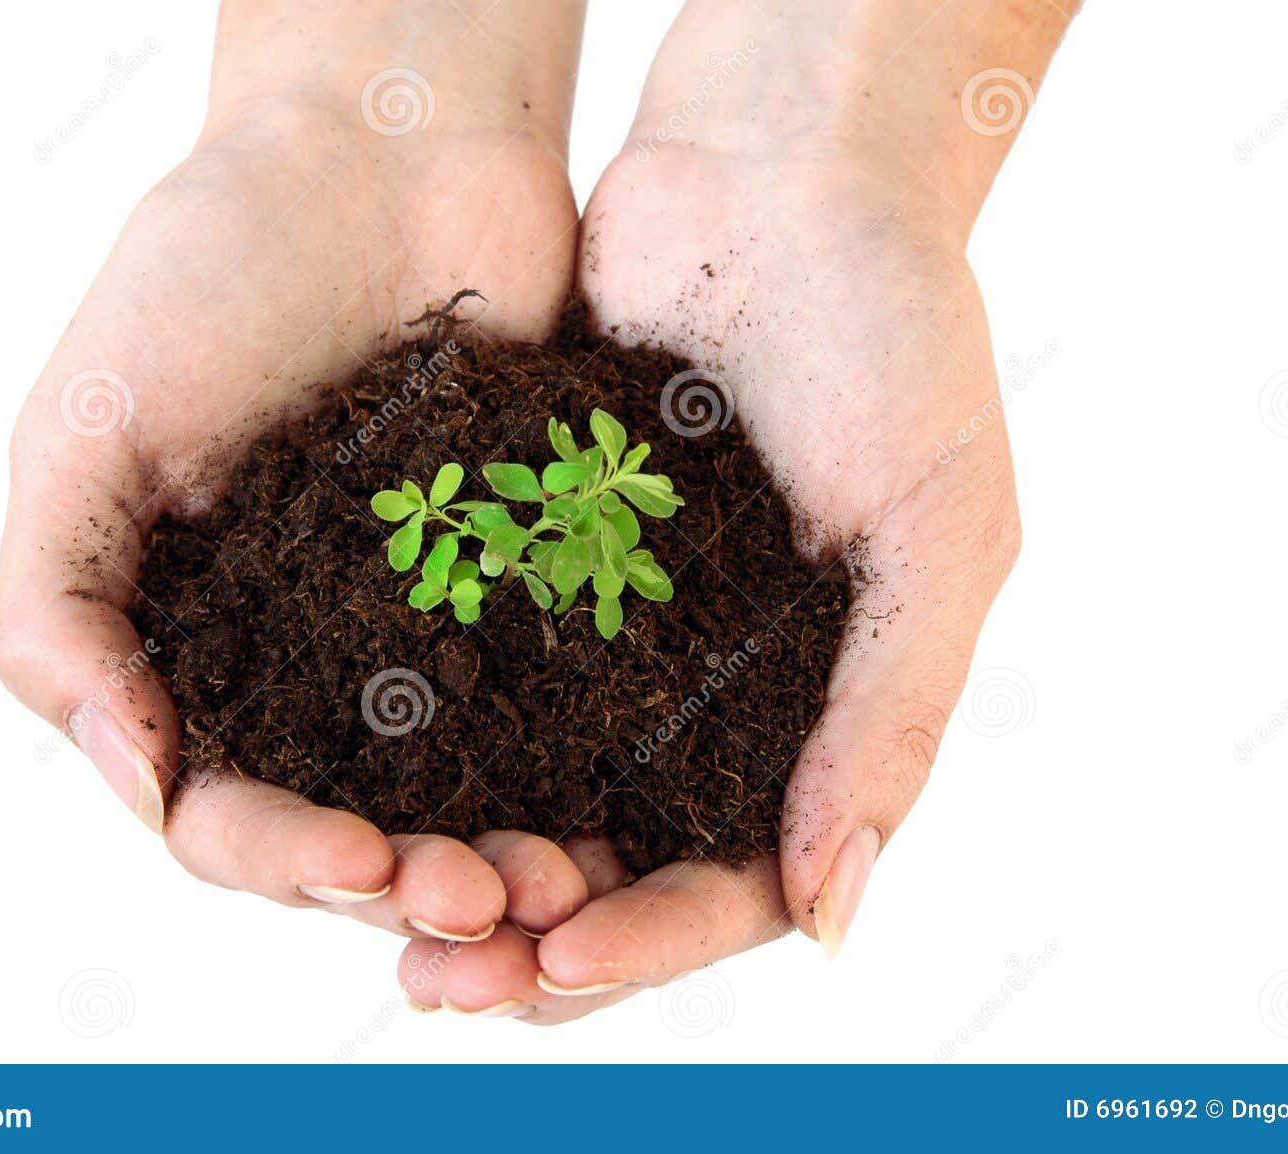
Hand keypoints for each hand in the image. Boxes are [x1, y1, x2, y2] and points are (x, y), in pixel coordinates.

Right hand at [0, 1, 596, 947]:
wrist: (384, 151)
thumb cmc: (211, 269)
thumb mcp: (90, 428)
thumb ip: (62, 606)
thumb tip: (127, 774)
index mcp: (188, 654)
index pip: (221, 811)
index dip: (283, 857)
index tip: (363, 862)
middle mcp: (304, 671)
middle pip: (353, 835)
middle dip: (414, 886)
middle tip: (496, 902)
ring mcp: (420, 639)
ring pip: (464, 799)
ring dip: (510, 857)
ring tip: (571, 883)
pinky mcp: (524, 594)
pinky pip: (559, 708)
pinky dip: (586, 769)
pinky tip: (630, 808)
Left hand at [399, 0, 1070, 1022]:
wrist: (780, 174)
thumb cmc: (897, 339)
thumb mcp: (936, 532)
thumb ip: (888, 720)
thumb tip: (834, 918)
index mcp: (813, 712)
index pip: (734, 877)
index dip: (654, 937)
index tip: (560, 959)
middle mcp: (706, 694)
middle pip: (614, 859)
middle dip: (531, 932)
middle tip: (436, 985)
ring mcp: (615, 632)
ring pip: (528, 786)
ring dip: (460, 855)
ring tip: (375, 906)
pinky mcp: (531, 558)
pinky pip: (471, 666)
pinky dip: (420, 730)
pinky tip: (351, 772)